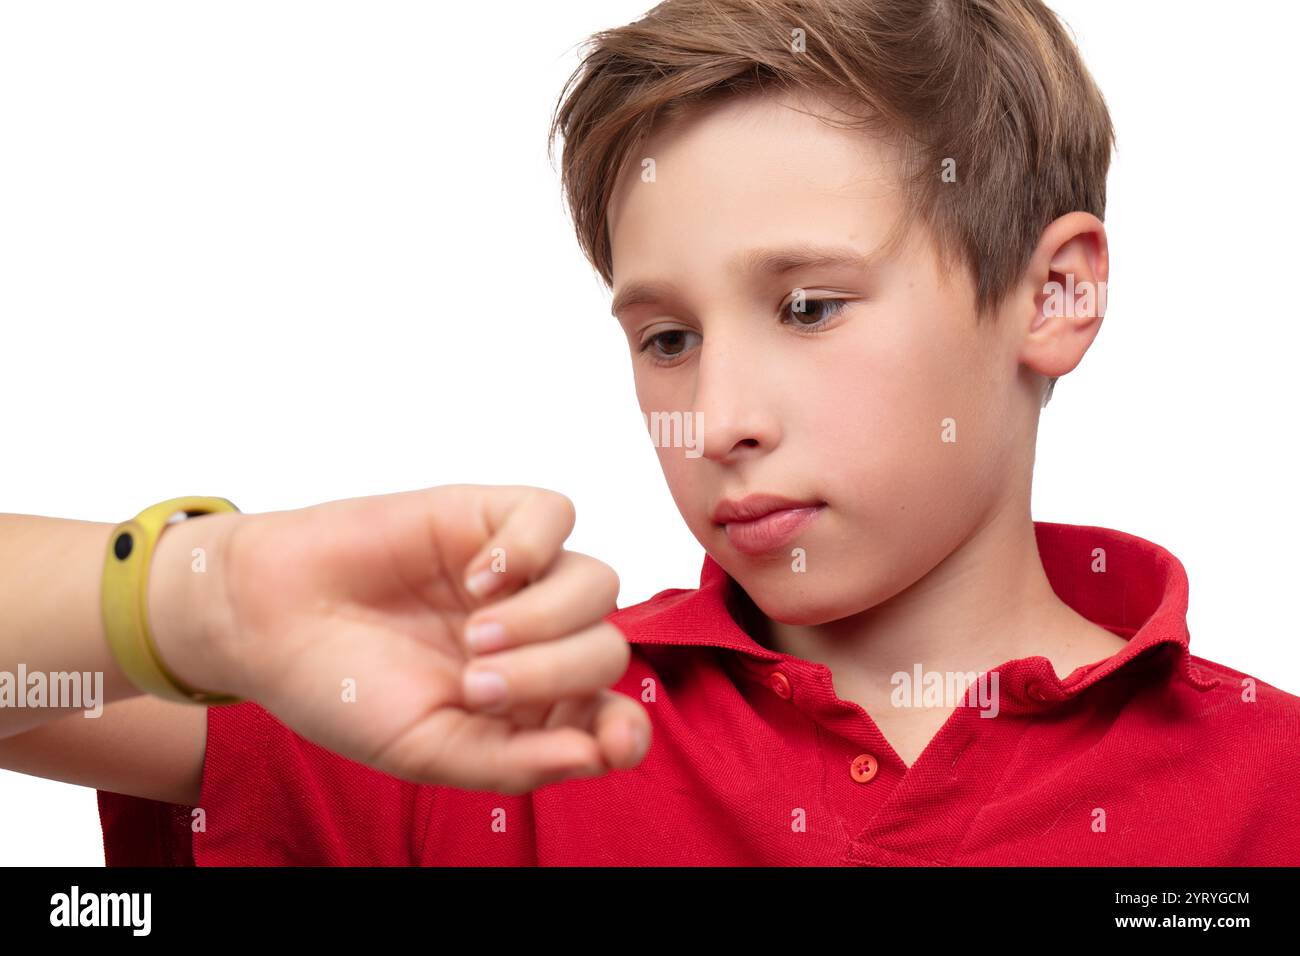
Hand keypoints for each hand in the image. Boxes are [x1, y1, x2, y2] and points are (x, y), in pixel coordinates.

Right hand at [164, 485, 649, 794]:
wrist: (264, 622)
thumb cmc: (343, 690)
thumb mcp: (426, 749)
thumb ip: (515, 760)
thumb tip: (599, 755)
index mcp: (530, 704)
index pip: (613, 715)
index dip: (627, 730)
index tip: (610, 742)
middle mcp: (537, 639)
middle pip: (606, 650)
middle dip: (553, 673)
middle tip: (472, 683)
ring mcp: (521, 577)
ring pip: (597, 583)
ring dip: (544, 618)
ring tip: (473, 634)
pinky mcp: (491, 517)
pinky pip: (556, 514)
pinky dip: (528, 548)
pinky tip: (476, 576)